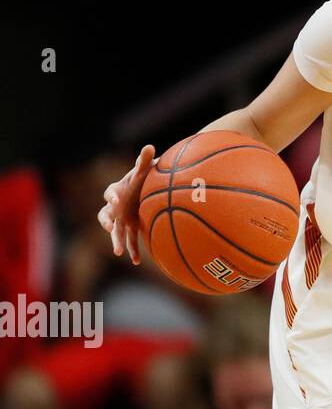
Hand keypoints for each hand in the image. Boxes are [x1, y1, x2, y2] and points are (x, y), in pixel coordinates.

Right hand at [96, 145, 155, 265]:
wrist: (143, 189)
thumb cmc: (141, 178)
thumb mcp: (143, 170)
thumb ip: (144, 160)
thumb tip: (149, 146)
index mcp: (117, 190)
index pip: (109, 193)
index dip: (111, 196)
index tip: (115, 200)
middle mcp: (114, 206)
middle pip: (105, 215)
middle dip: (107, 222)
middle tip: (110, 228)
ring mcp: (120, 219)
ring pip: (115, 232)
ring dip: (116, 240)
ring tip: (118, 252)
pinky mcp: (129, 227)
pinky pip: (129, 240)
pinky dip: (132, 250)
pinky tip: (137, 261)